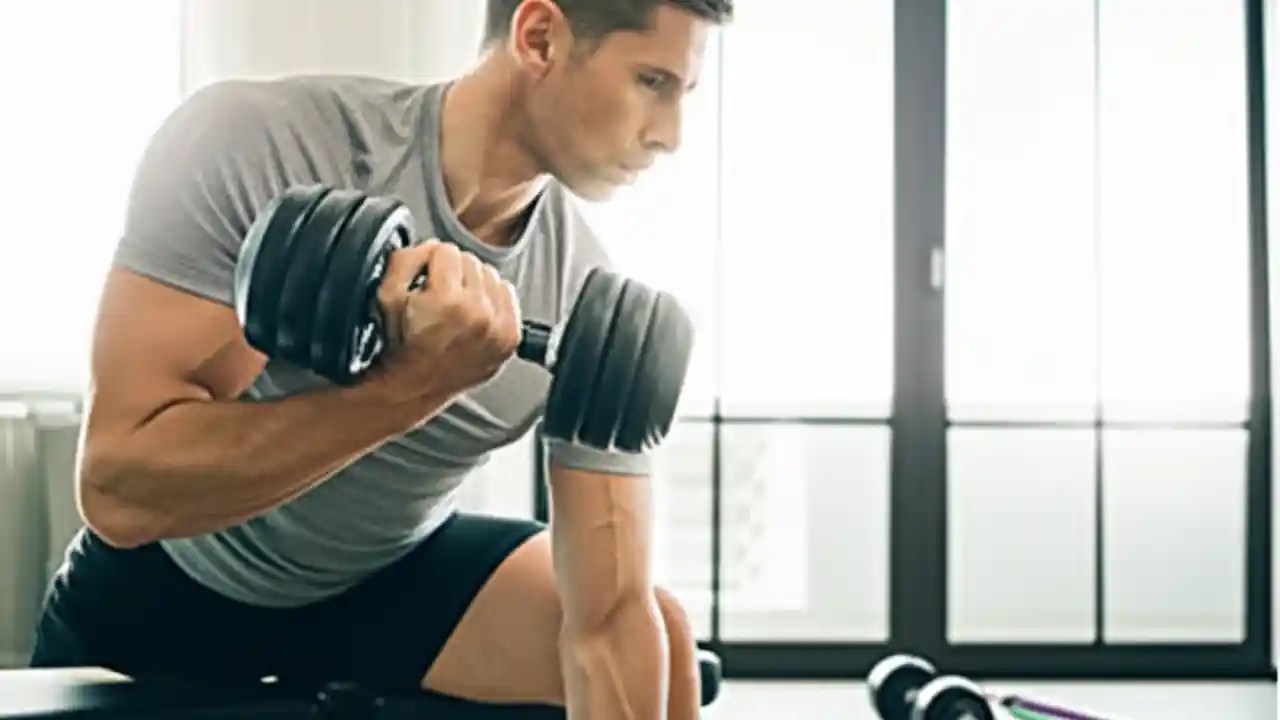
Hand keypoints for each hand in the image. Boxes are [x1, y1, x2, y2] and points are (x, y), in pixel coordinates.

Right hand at [367, 239, 520, 400]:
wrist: (416, 386)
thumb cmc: (401, 348)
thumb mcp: (386, 297)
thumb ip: (405, 259)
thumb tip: (430, 247)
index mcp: (449, 301)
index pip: (445, 251)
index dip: (429, 263)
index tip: (423, 281)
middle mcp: (479, 313)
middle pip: (470, 261)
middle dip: (452, 274)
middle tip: (438, 298)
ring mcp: (498, 327)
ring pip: (491, 275)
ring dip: (474, 285)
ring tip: (456, 309)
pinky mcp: (511, 337)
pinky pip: (508, 295)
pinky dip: (492, 300)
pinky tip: (474, 316)